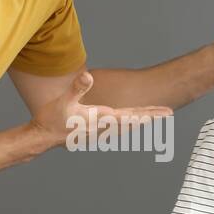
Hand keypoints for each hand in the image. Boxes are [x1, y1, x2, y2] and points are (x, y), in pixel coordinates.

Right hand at [28, 70, 171, 148]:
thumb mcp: (64, 102)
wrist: (43, 137)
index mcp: (101, 118)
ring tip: (156, 115)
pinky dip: (129, 123)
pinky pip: (118, 126)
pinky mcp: (95, 130)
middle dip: (151, 115)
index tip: (164, 112)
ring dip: (141, 119)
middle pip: (133, 120)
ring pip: (127, 124)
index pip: (131, 115)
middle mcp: (104, 125)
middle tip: (169, 112)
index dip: (149, 113)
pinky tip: (131, 122)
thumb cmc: (52, 119)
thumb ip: (77, 88)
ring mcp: (100, 129)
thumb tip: (88, 76)